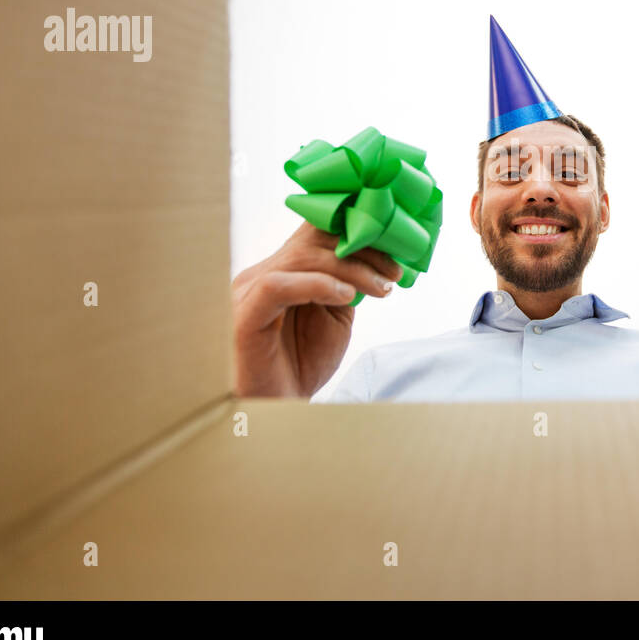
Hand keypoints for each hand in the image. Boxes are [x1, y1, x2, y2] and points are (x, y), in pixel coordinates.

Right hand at [231, 220, 404, 397]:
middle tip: (394, 271)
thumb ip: (346, 284)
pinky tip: (346, 296)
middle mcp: (262, 274)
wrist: (278, 409)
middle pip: (312, 240)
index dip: (355, 230)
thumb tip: (378, 259)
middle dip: (361, 250)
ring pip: (301, 258)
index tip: (394, 248)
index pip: (314, 231)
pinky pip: (277, 286)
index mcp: (282, 270)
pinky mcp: (244, 316)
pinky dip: (317, 285)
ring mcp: (249, 292)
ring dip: (350, 269)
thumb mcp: (335, 317)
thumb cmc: (302, 363)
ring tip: (380, 288)